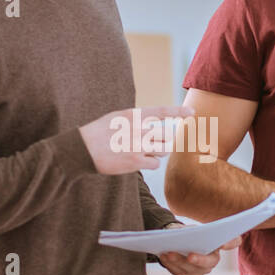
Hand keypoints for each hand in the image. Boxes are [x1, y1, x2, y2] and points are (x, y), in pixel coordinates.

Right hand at [79, 105, 194, 173]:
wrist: (82, 149)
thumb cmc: (97, 133)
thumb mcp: (116, 118)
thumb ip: (135, 120)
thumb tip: (151, 125)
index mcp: (133, 115)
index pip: (162, 111)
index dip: (179, 112)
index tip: (192, 112)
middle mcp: (139, 129)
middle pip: (167, 135)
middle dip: (163, 141)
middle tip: (153, 145)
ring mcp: (138, 145)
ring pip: (162, 150)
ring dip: (156, 152)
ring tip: (141, 152)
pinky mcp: (135, 161)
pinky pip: (154, 163)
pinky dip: (150, 163)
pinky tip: (138, 161)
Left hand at [158, 223, 238, 274]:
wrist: (178, 242)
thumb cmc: (188, 234)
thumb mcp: (192, 228)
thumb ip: (195, 231)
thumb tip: (188, 235)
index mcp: (219, 244)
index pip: (232, 242)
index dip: (230, 243)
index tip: (224, 243)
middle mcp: (213, 260)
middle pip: (208, 263)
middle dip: (198, 260)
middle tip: (189, 256)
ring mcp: (202, 270)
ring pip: (191, 270)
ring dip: (178, 262)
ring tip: (168, 253)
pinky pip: (180, 273)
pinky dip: (171, 265)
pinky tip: (163, 257)